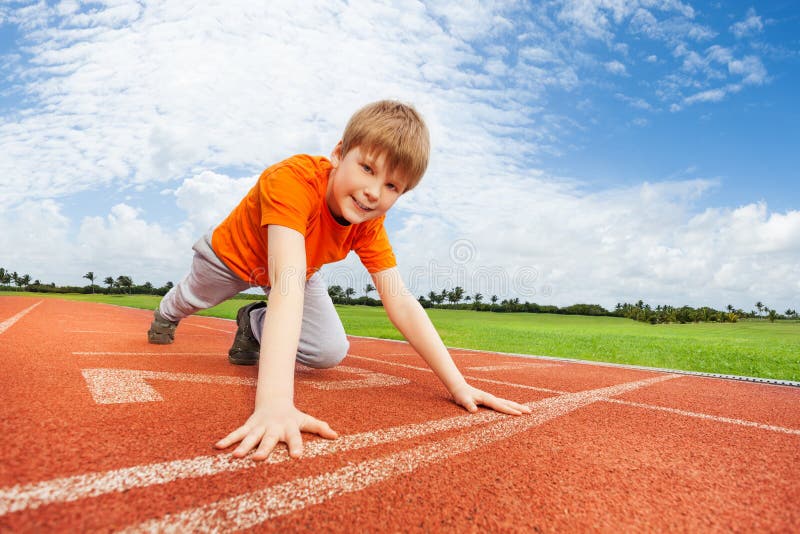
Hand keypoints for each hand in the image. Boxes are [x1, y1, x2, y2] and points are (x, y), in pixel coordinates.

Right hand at [214, 401, 337, 459]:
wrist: (274, 400)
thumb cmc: (292, 416)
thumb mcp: (306, 420)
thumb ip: (320, 427)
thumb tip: (336, 435)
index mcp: (289, 427)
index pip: (294, 437)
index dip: (296, 446)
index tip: (297, 457)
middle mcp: (273, 427)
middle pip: (269, 439)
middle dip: (264, 448)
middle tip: (259, 459)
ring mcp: (259, 426)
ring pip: (251, 437)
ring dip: (243, 445)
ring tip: (236, 456)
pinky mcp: (248, 426)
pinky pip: (237, 433)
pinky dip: (228, 439)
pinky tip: (217, 447)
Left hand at [450, 383, 531, 415]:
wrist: (460, 388)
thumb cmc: (461, 395)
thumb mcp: (463, 400)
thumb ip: (468, 405)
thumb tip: (474, 410)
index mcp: (487, 398)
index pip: (500, 406)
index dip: (509, 411)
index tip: (519, 414)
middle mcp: (492, 398)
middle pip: (508, 403)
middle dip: (519, 407)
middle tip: (530, 412)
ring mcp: (492, 398)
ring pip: (507, 403)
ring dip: (517, 406)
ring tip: (528, 410)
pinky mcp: (491, 400)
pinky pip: (504, 404)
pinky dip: (511, 406)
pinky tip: (515, 409)